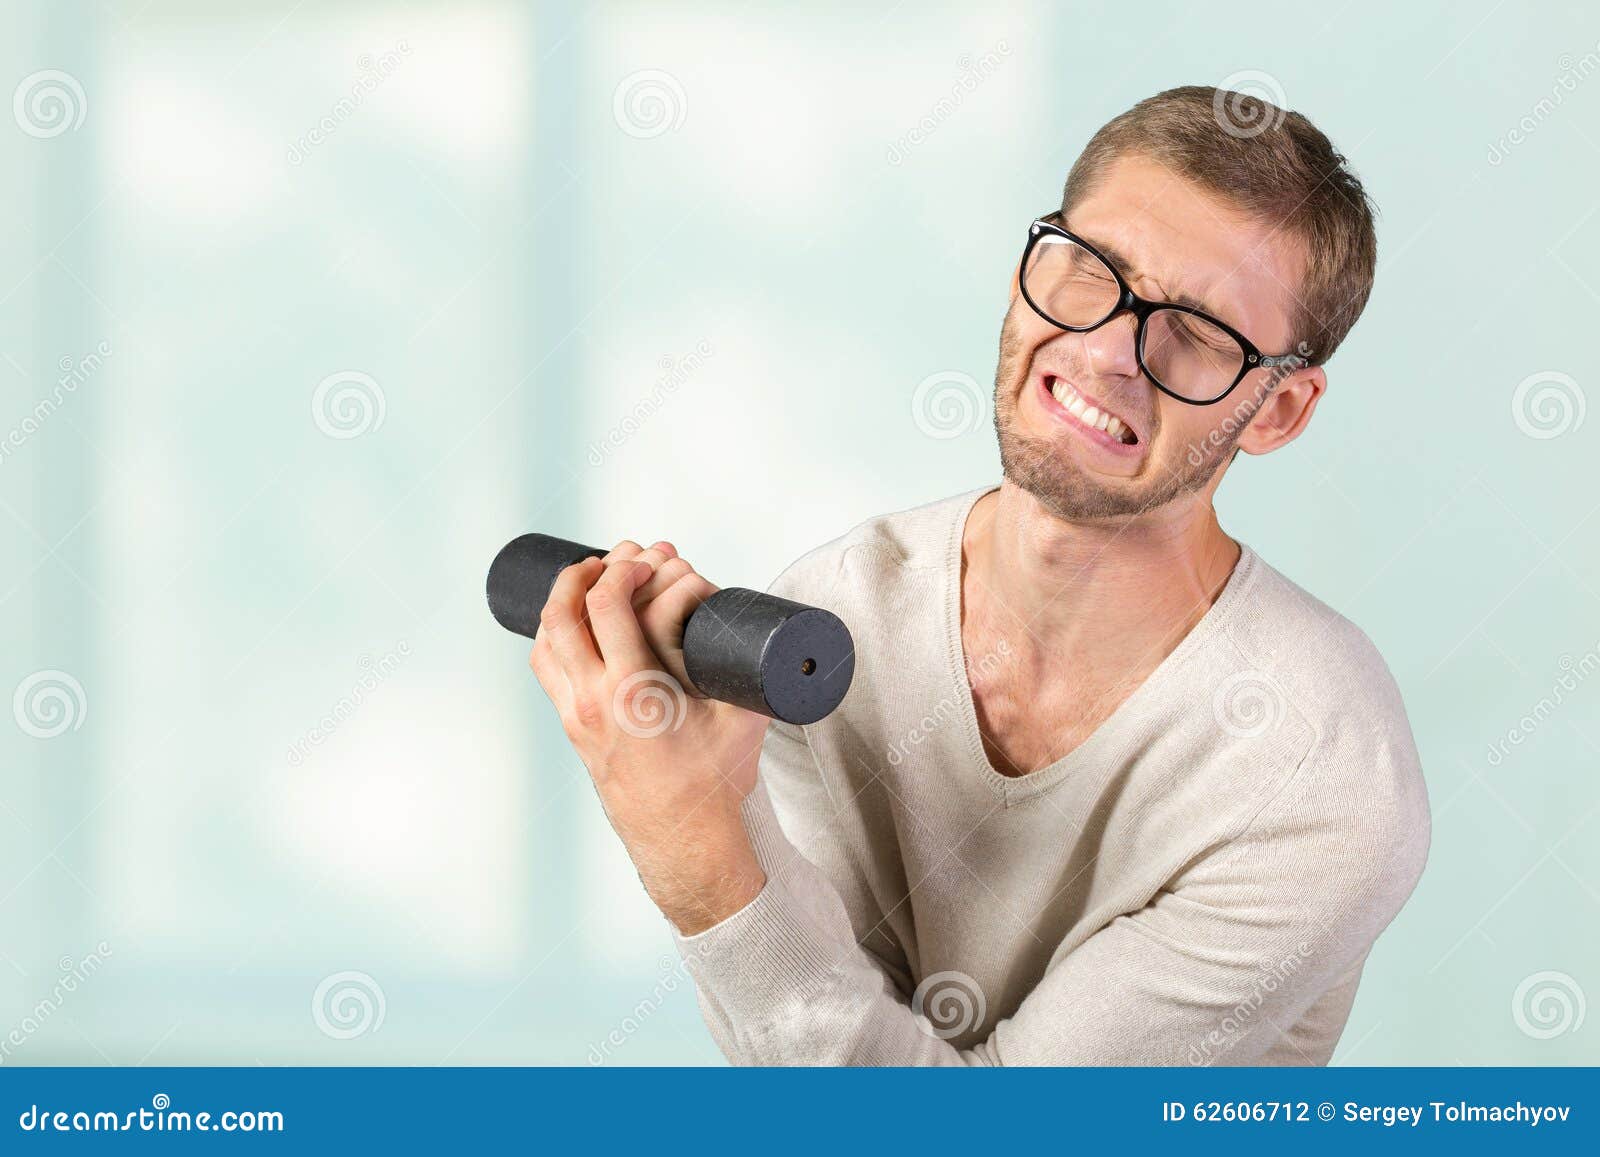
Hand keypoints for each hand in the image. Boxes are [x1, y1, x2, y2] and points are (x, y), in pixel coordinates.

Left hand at [526, 539, 769, 934]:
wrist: (683, 840)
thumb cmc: (714, 784)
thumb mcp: (742, 719)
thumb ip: (746, 668)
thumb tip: (758, 625)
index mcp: (634, 692)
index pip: (608, 605)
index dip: (626, 568)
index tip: (651, 560)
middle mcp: (593, 701)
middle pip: (562, 612)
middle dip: (589, 571)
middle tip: (621, 558)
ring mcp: (575, 715)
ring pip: (545, 639)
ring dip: (565, 599)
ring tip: (595, 579)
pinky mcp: (572, 727)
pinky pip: (548, 667)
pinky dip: (556, 634)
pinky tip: (580, 622)